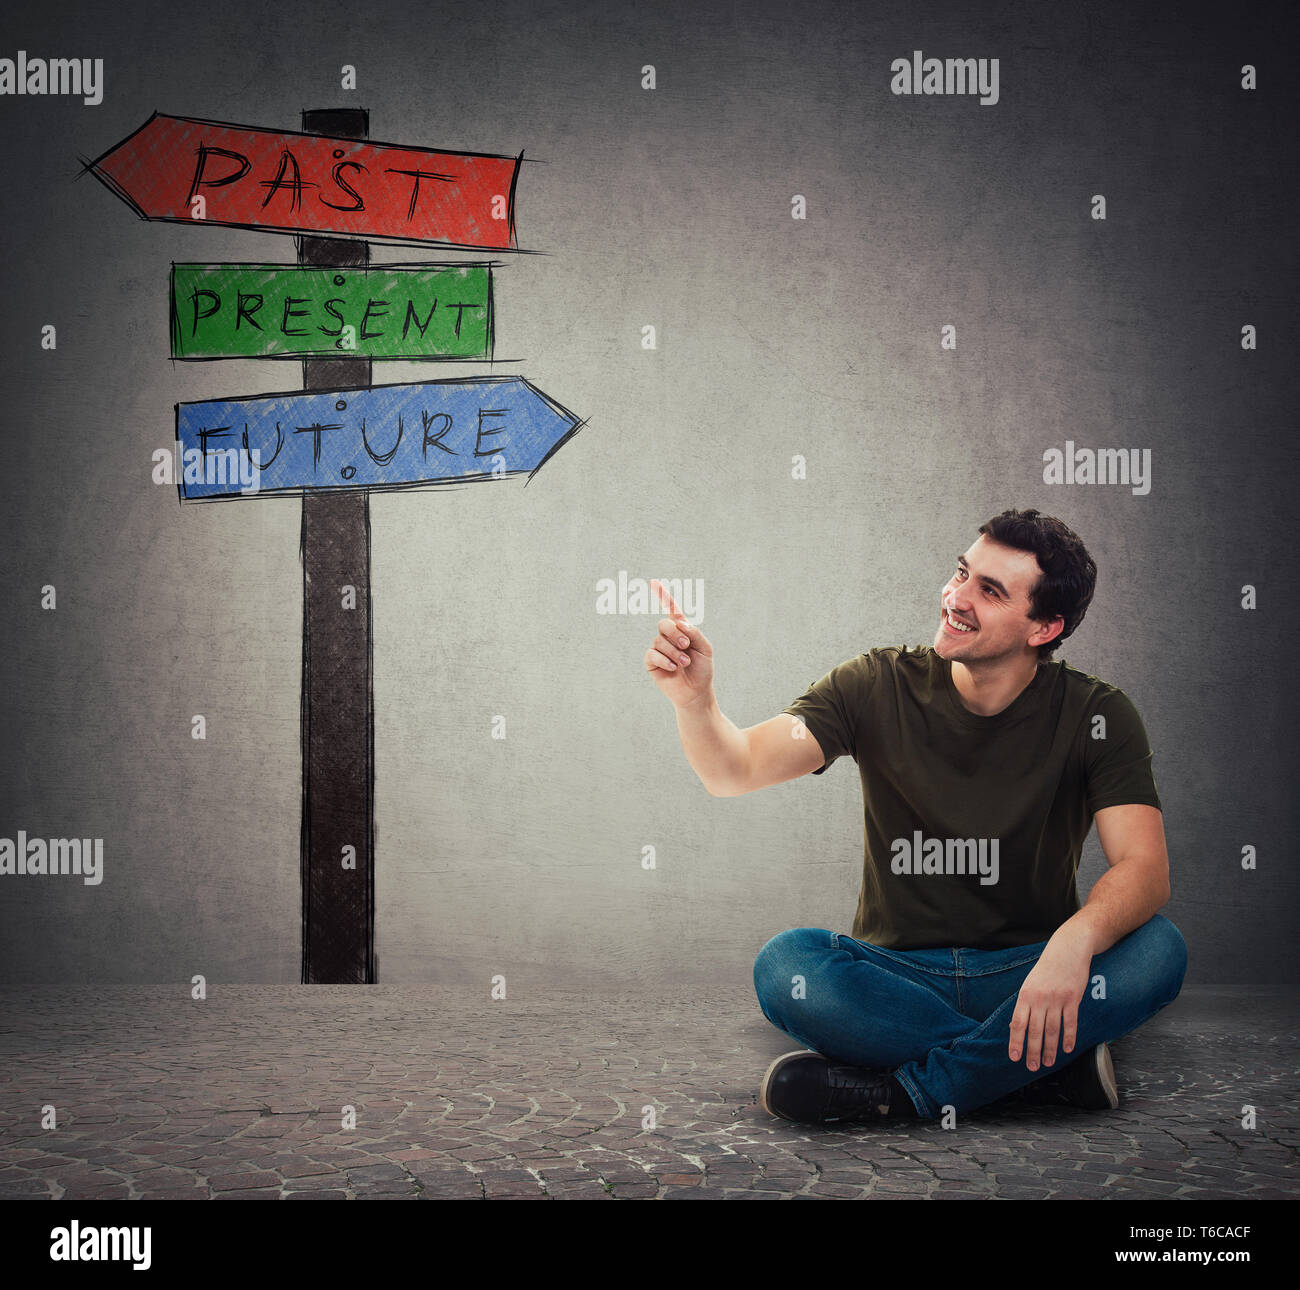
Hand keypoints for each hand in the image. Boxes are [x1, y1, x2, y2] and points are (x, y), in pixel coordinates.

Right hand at [644, 579, 714, 708]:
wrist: (696, 692)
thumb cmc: (702, 670)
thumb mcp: (705, 648)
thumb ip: (694, 633)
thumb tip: (679, 622)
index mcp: (682, 630)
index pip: (671, 609)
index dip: (663, 596)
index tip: (653, 583)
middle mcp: (668, 637)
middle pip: (664, 624)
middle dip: (676, 633)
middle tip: (686, 645)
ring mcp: (658, 649)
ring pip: (659, 640)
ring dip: (675, 652)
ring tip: (684, 663)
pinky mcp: (651, 662)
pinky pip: (653, 654)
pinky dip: (665, 660)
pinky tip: (674, 667)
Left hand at [1007, 922, 1094, 1071]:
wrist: (1067, 950)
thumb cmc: (1047, 968)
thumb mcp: (1030, 982)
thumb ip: (1025, 1003)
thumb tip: (1017, 1025)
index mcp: (1025, 994)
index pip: (1018, 1023)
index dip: (1016, 1041)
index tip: (1014, 1057)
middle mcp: (1039, 998)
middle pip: (1035, 1030)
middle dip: (1033, 1051)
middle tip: (1032, 1067)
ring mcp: (1057, 999)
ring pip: (1052, 1030)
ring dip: (1050, 1049)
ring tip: (1048, 1063)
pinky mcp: (1073, 999)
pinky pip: (1070, 1022)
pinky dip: (1068, 1038)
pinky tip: (1067, 1049)